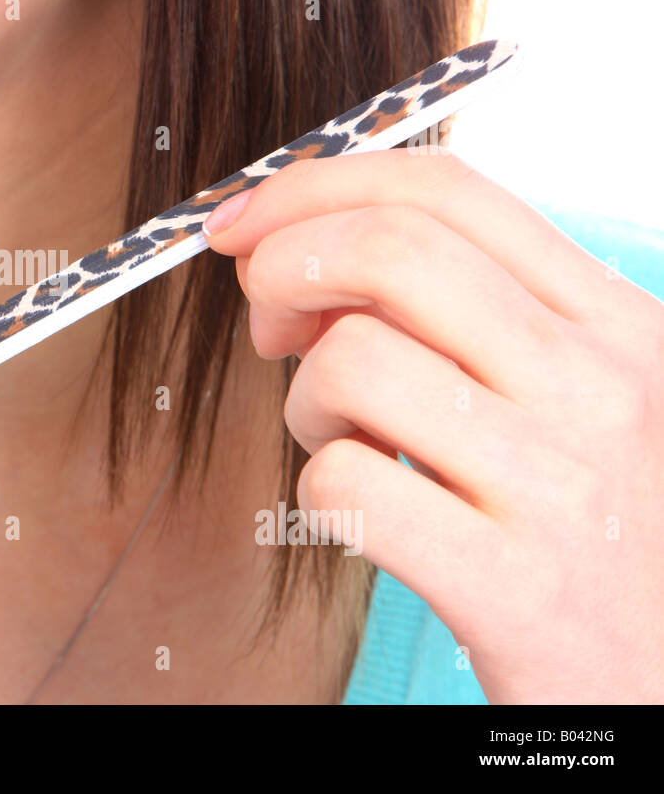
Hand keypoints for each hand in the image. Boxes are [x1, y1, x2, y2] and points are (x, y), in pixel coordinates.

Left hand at [203, 147, 663, 702]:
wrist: (660, 675)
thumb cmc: (579, 521)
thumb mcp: (556, 392)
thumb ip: (451, 312)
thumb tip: (293, 253)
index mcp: (612, 321)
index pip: (444, 190)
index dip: (315, 187)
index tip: (242, 221)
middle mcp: (601, 385)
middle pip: (389, 250)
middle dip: (283, 268)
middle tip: (268, 328)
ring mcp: (562, 485)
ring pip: (351, 361)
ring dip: (304, 400)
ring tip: (345, 441)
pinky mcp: (515, 586)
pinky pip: (344, 485)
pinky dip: (318, 491)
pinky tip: (365, 512)